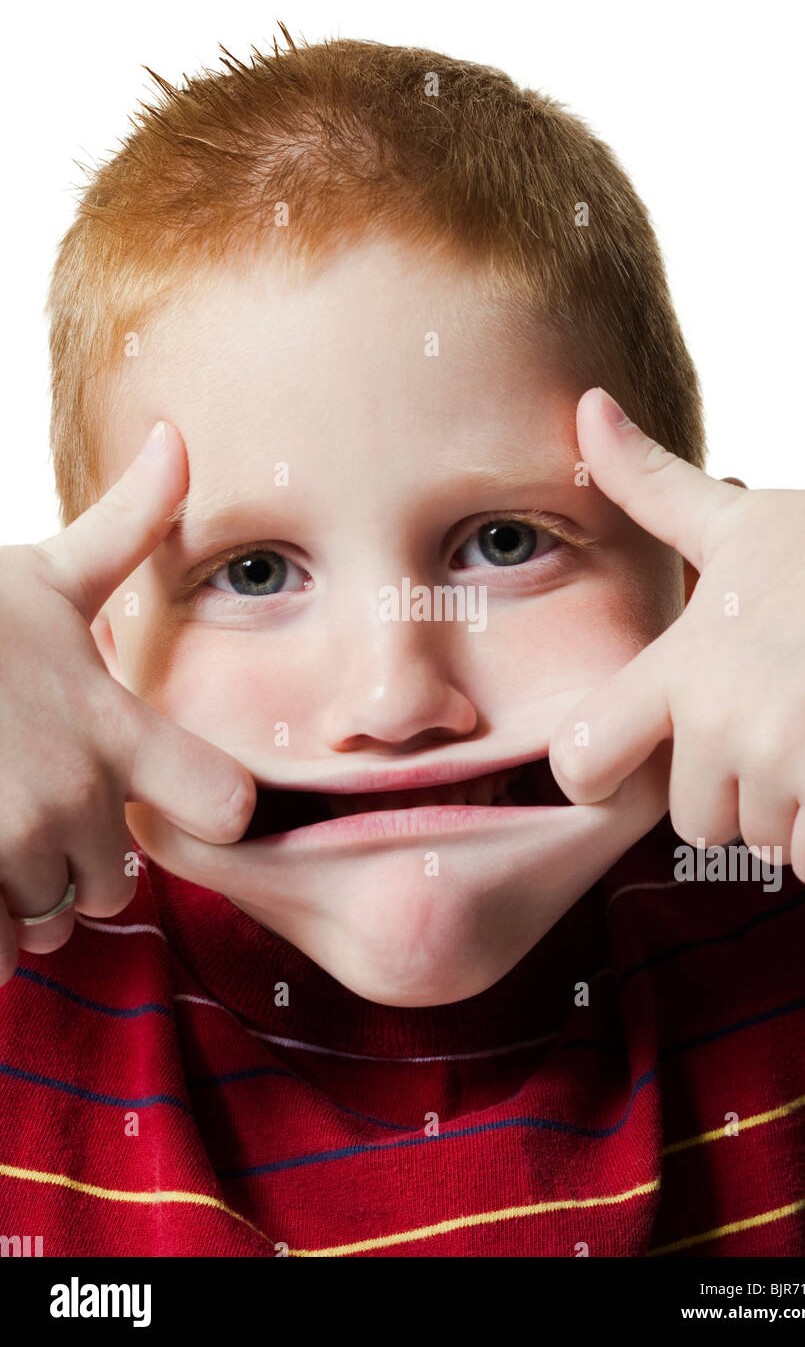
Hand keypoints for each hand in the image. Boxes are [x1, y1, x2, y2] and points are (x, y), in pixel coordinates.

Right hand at [0, 421, 255, 981]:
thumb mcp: (41, 571)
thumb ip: (127, 524)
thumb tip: (178, 438)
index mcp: (113, 725)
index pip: (225, 803)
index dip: (208, 808)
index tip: (167, 793)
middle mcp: (74, 796)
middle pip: (123, 885)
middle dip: (86, 865)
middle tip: (34, 813)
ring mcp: (8, 849)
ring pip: (56, 924)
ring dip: (28, 898)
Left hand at [549, 387, 804, 888]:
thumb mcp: (743, 518)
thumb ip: (650, 486)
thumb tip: (585, 407)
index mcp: (682, 661)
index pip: (584, 756)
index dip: (593, 776)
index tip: (621, 770)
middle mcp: (717, 717)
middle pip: (691, 817)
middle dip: (734, 792)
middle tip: (781, 734)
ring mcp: (783, 757)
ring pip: (762, 840)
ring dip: (794, 812)